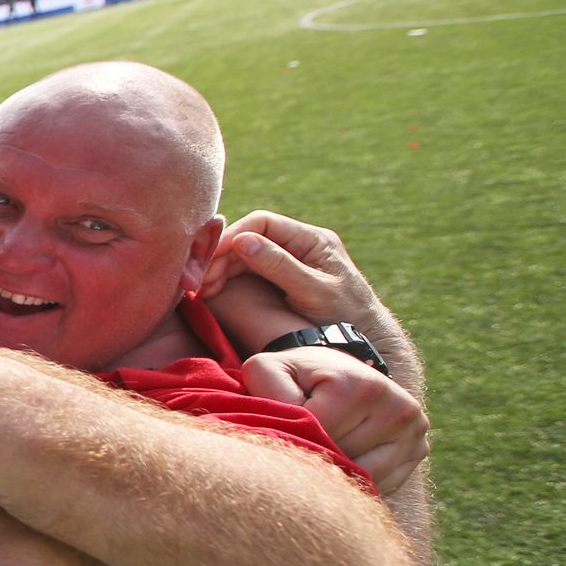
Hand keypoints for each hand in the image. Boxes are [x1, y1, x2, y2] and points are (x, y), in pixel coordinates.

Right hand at [198, 210, 387, 327]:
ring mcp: (290, 260)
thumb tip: (242, 240)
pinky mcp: (281, 278)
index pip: (263, 223)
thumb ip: (279, 266)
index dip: (232, 236)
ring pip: (244, 255)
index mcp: (312, 239)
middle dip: (221, 257)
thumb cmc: (346, 317)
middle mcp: (300, 244)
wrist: (366, 341)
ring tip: (203, 292)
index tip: (210, 259)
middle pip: (249, 238)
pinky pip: (248, 271)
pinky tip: (213, 293)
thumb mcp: (314, 291)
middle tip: (199, 282)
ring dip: (220, 270)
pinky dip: (228, 279)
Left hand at [242, 347, 428, 494]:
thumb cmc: (296, 375)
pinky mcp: (420, 449)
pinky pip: (383, 484)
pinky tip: (343, 459)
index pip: (320, 436)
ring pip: (365, 478)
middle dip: (315, 456)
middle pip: (344, 460)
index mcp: (362, 387)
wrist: (336, 369)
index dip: (292, 438)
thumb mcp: (268, 370)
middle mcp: (399, 408)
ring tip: (321, 451)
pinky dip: (358, 479)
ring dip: (337, 472)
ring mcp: (415, 431)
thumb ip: (267, 392)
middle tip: (299, 442)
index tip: (283, 426)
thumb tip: (289, 428)